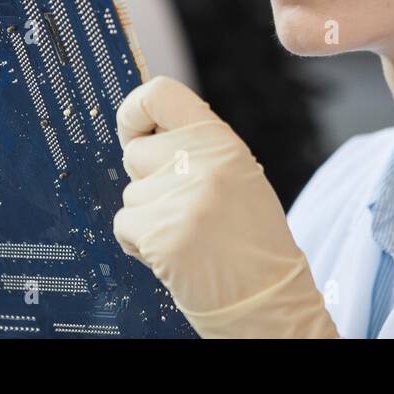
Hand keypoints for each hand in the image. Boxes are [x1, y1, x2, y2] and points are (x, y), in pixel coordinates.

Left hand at [112, 76, 337, 337]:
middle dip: (147, 181)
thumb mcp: (237, 176)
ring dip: (148, 219)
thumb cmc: (251, 241)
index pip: (160, 94)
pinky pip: (123, 226)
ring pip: (130, 195)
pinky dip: (139, 245)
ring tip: (189, 238)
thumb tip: (141, 133)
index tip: (131, 129)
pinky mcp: (161, 233)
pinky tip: (174, 256)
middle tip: (182, 208)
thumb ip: (197, 150)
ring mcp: (179, 197)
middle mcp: (201, 161)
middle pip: (135, 153)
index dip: (133, 109)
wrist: (270, 300)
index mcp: (221, 141)